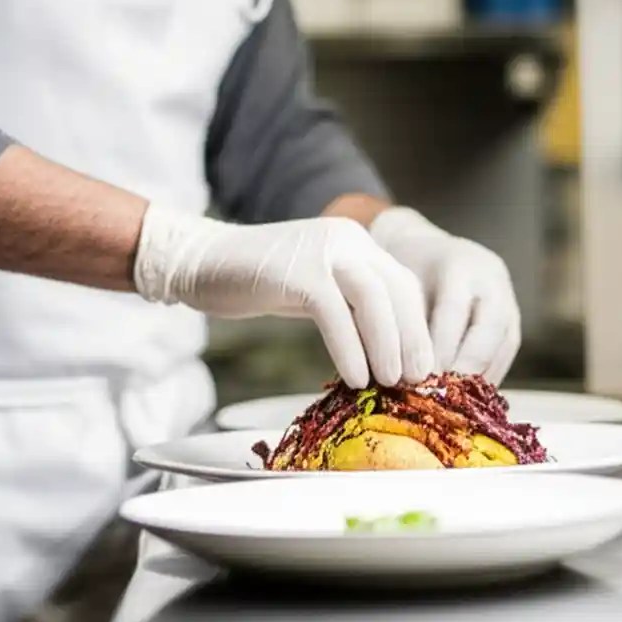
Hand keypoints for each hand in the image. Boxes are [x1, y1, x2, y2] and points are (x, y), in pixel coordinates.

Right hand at [134, 206, 435, 388]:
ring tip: (391, 382)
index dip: (417, 326)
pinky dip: (350, 349)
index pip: (402, 283)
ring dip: (387, 346)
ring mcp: (322, 251)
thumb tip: (383, 353)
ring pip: (373, 300)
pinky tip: (355, 378)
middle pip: (397, 290)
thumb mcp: (311, 287)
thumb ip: (346, 305)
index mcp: (354, 241)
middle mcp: (346, 239)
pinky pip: (335, 315)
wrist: (199, 260)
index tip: (421, 365)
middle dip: (412, 339)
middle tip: (417, 380)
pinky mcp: (298, 272)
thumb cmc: (254, 281)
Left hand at [369, 207, 519, 383]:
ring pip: (502, 346)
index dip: (438, 349)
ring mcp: (508, 300)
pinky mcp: (514, 322)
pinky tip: (462, 398)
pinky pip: (505, 355)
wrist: (427, 249)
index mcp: (458, 265)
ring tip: (450, 404)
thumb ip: (404, 320)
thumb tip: (393, 367)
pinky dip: (485, 378)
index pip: (452, 312)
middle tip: (438, 398)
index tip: (416, 380)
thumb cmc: (402, 270)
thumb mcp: (397, 283)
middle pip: (487, 331)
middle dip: (462, 369)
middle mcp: (491, 281)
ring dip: (477, 379)